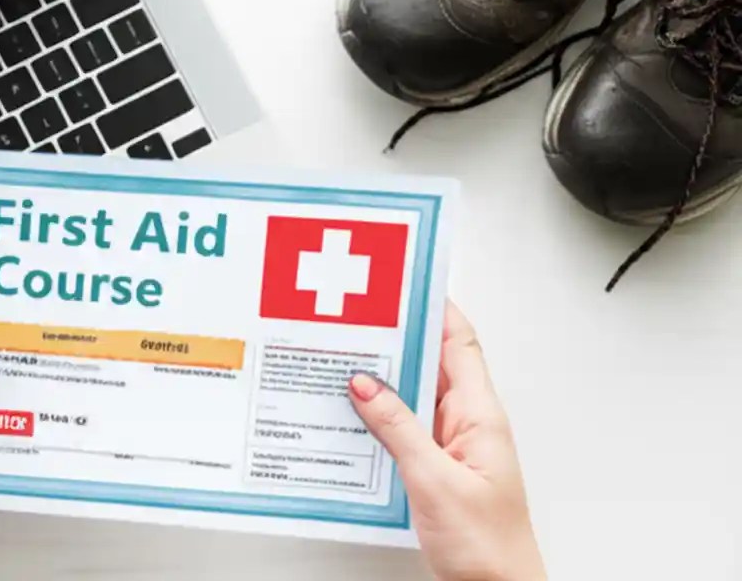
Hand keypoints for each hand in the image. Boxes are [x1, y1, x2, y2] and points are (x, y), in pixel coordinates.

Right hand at [348, 302, 545, 580]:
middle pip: (430, 363)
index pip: (458, 342)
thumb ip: (398, 428)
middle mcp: (468, 423)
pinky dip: (378, 417)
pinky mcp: (435, 467)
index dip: (433, 308)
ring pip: (412, 396)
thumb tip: (366, 384)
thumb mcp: (434, 481)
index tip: (402, 284)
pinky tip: (352, 417)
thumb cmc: (488, 548)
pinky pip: (403, 428)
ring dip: (382, 380)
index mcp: (480, 415)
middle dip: (394, 340)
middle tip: (357, 319)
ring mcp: (451, 445)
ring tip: (344, 363)